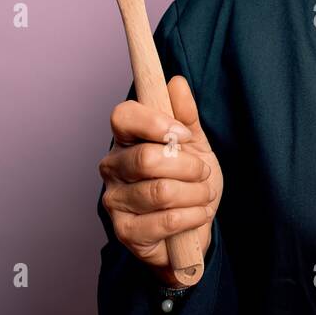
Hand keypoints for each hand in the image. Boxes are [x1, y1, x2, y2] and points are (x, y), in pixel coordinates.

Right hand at [98, 75, 223, 286]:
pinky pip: (166, 220)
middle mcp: (112, 167)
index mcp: (126, 139)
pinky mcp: (126, 232)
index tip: (184, 135)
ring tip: (203, 195)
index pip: (123, 116)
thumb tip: (176, 83)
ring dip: (196, 193)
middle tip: (202, 172)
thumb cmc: (189, 181)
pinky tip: (198, 214)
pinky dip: (193, 216)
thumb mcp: (194, 144)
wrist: (194, 227)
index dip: (157, 123)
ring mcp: (115, 201)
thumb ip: (185, 115)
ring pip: (161, 192)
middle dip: (188, 166)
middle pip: (147, 159)